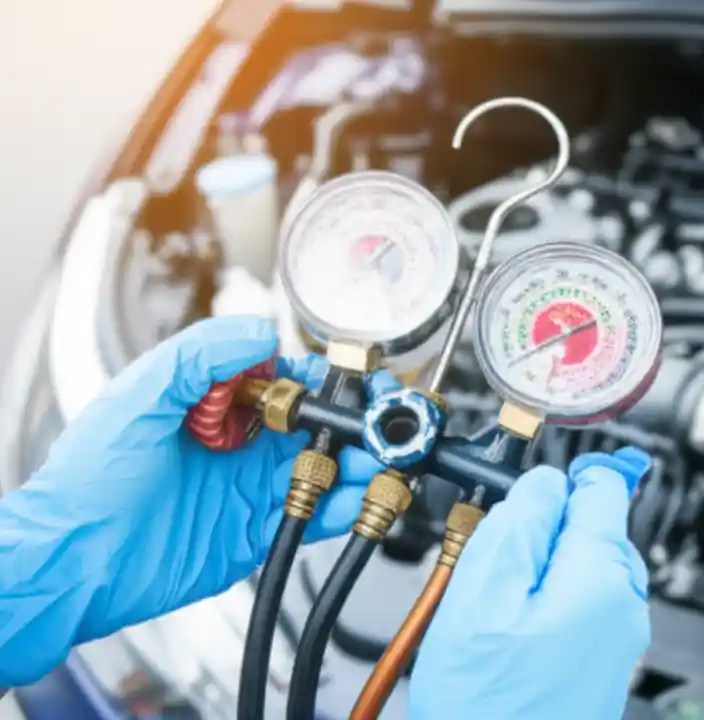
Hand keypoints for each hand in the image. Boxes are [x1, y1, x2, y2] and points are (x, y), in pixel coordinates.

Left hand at [0, 317, 378, 685]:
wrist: (73, 561)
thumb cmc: (87, 480)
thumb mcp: (139, 396)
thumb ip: (200, 356)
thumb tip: (262, 332)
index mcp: (216, 403)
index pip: (289, 380)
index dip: (328, 379)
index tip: (357, 379)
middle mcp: (241, 443)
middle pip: (320, 424)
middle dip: (359, 423)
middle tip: (386, 424)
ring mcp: (252, 487)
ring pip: (327, 468)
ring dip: (362, 464)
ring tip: (385, 463)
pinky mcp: (259, 532)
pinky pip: (315, 515)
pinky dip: (346, 508)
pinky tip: (360, 500)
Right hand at [410, 448, 651, 719]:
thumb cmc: (486, 709)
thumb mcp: (481, 596)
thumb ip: (518, 523)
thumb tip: (544, 482)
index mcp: (603, 576)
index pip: (603, 487)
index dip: (559, 479)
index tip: (527, 492)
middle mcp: (624, 605)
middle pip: (590, 527)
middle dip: (540, 533)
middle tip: (488, 566)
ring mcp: (618, 639)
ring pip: (579, 568)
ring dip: (536, 573)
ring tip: (490, 613)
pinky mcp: (602, 665)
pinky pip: (576, 609)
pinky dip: (541, 608)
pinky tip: (505, 640)